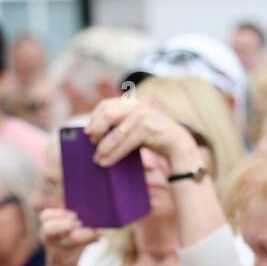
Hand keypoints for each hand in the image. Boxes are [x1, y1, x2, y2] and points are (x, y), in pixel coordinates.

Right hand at [38, 207, 100, 265]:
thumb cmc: (64, 256)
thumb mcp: (68, 240)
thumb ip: (77, 227)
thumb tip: (96, 214)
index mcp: (48, 233)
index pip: (45, 217)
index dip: (57, 212)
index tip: (73, 214)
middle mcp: (49, 243)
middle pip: (47, 228)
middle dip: (64, 223)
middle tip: (78, 222)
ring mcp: (57, 255)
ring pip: (68, 241)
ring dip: (81, 234)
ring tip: (94, 230)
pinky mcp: (67, 264)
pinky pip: (79, 251)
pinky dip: (91, 240)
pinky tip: (100, 236)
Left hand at [86, 97, 202, 170]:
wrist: (178, 144)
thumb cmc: (155, 136)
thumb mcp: (137, 125)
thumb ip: (122, 123)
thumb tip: (96, 133)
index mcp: (132, 103)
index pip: (106, 105)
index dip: (94, 118)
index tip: (87, 132)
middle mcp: (136, 106)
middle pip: (107, 114)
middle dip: (96, 130)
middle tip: (91, 144)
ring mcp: (142, 117)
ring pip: (114, 133)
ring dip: (103, 148)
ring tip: (97, 160)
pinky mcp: (146, 130)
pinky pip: (124, 144)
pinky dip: (113, 154)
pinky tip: (106, 162)